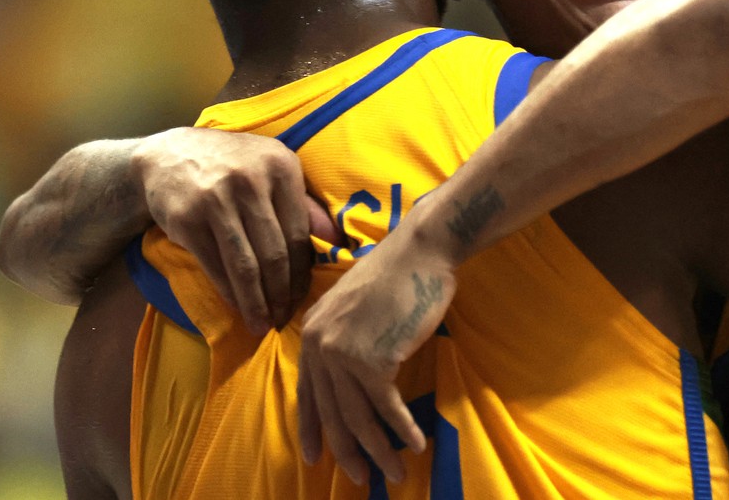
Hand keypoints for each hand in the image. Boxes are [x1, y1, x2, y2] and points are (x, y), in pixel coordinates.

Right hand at [130, 127, 341, 334]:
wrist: (167, 155)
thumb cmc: (231, 166)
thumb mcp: (271, 170)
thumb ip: (303, 204)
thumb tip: (338, 241)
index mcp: (281, 166)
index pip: (300, 233)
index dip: (302, 273)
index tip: (302, 299)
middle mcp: (251, 180)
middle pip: (274, 253)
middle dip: (281, 294)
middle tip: (283, 319)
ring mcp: (216, 199)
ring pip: (245, 266)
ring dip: (256, 303)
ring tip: (263, 324)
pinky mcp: (187, 219)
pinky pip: (215, 267)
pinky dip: (229, 293)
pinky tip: (238, 307)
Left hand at [297, 220, 455, 484]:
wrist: (420, 251)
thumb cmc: (396, 273)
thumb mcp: (353, 305)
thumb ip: (344, 336)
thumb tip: (351, 372)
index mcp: (313, 331)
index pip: (308, 392)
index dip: (312, 427)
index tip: (313, 456)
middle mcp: (320, 345)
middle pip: (333, 412)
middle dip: (347, 451)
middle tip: (359, 478)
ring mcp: (344, 354)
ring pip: (358, 417)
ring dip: (379, 450)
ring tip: (394, 474)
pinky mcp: (373, 360)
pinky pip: (387, 407)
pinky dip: (402, 429)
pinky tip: (417, 443)